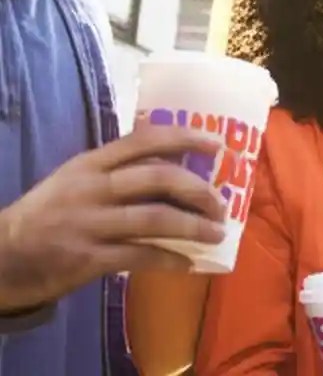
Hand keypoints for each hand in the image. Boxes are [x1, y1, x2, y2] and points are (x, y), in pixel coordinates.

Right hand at [0, 128, 226, 312]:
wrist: (0, 255)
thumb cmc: (48, 215)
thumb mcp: (75, 180)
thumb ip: (117, 171)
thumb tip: (174, 166)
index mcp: (91, 164)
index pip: (144, 140)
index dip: (185, 138)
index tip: (218, 144)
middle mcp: (92, 188)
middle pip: (159, 178)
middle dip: (199, 190)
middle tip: (221, 204)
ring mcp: (89, 223)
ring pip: (155, 218)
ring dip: (194, 226)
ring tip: (216, 234)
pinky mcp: (88, 258)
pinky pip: (140, 255)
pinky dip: (170, 259)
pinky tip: (188, 264)